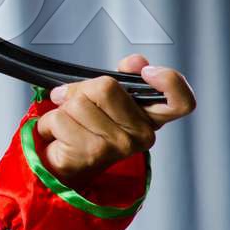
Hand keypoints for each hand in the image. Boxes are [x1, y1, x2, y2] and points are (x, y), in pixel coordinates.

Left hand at [36, 55, 195, 185]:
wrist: (66, 168)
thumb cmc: (87, 131)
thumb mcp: (105, 101)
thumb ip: (121, 79)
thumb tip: (136, 61)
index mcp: (151, 118)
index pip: (181, 102)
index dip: (169, 81)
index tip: (146, 71)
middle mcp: (142, 135)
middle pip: (106, 87)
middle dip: (81, 90)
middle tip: (76, 106)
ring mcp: (118, 147)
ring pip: (78, 102)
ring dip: (62, 109)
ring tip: (68, 125)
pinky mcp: (91, 154)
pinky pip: (59, 119)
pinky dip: (49, 123)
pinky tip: (58, 136)